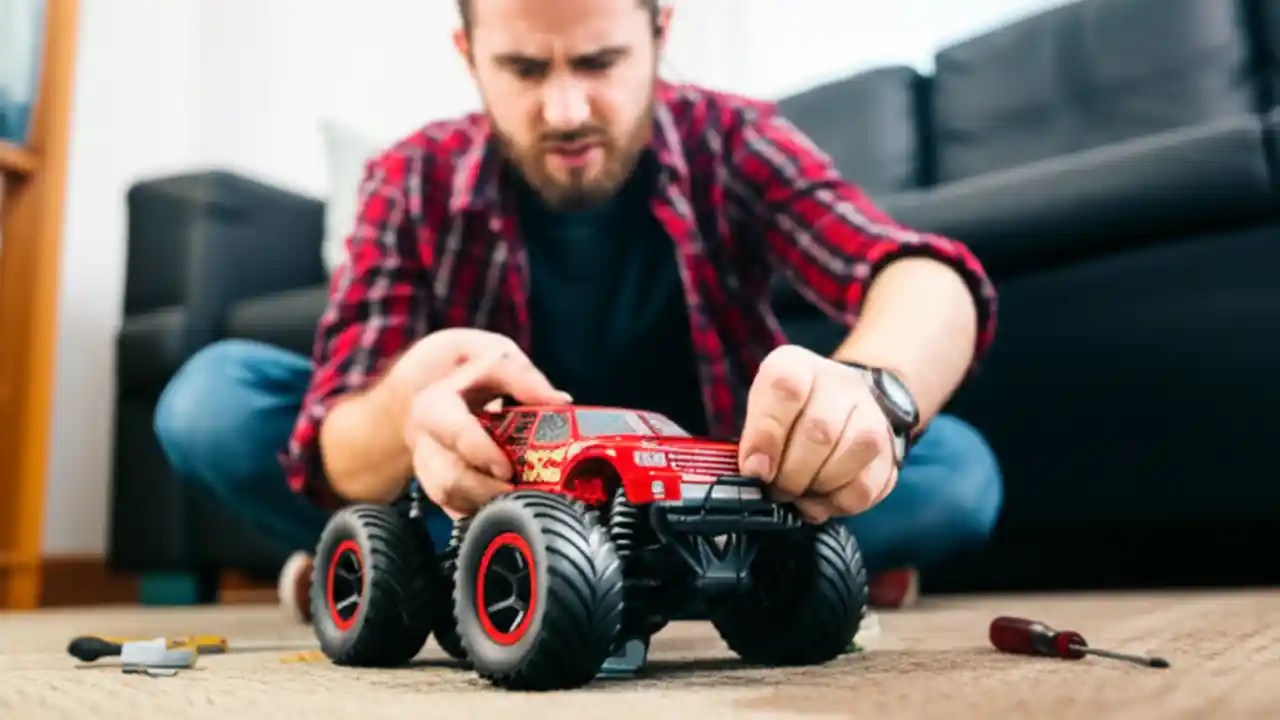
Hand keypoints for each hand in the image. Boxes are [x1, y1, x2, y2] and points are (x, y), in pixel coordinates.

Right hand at [400, 333, 570, 518]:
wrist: (431, 380)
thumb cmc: (465, 365)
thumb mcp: (493, 354)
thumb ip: (523, 377)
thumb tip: (561, 402)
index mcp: (434, 407)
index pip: (454, 435)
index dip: (481, 454)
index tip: (506, 469)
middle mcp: (425, 443)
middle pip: (450, 480)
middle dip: (489, 492)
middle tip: (526, 493)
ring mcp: (429, 470)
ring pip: (451, 502)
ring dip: (488, 505)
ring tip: (523, 500)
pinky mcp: (439, 488)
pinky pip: (457, 513)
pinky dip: (483, 513)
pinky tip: (508, 507)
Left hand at [737, 345, 897, 523]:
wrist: (841, 407)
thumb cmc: (788, 415)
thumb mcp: (759, 411)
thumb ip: (753, 437)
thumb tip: (756, 472)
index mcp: (798, 365)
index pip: (787, 389)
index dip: (767, 436)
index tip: (756, 469)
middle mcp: (840, 383)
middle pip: (821, 431)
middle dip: (791, 474)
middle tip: (777, 489)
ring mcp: (871, 414)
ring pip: (852, 454)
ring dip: (818, 487)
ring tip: (801, 493)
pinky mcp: (889, 450)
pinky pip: (868, 485)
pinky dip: (839, 502)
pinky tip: (823, 499)